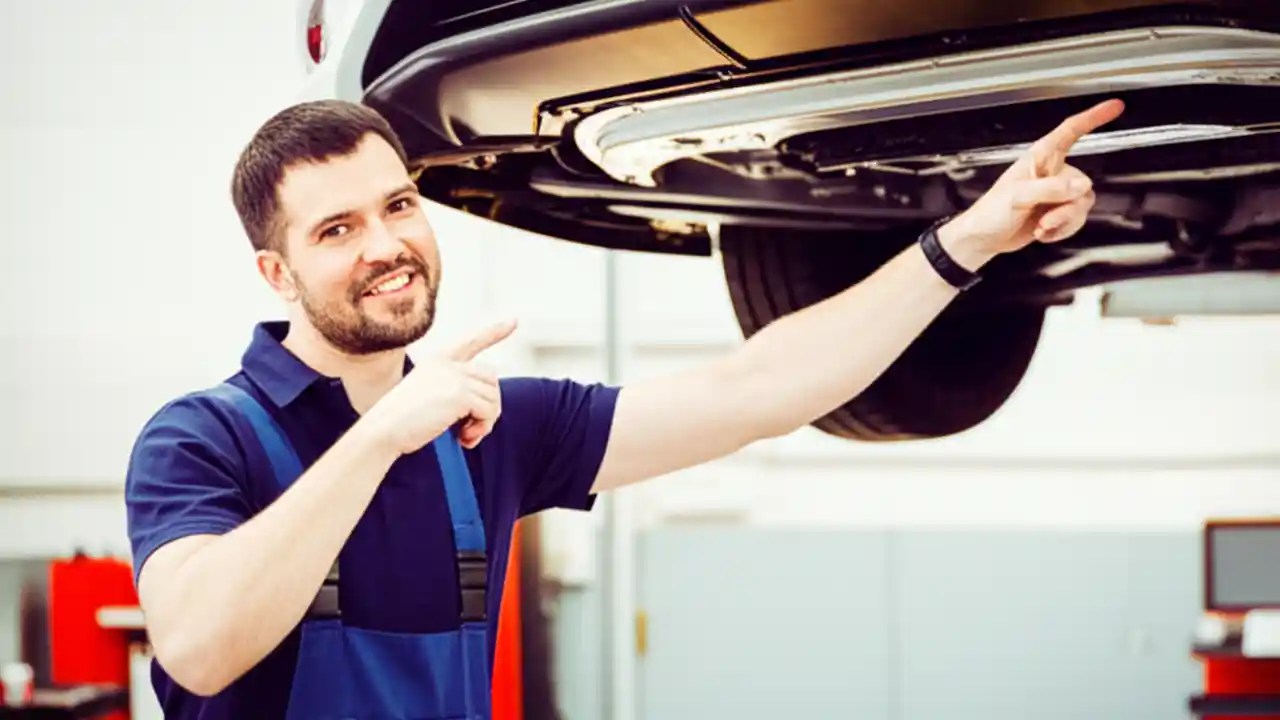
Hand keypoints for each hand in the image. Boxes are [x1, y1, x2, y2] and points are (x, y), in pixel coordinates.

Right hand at [363, 319, 516, 454]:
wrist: (383, 430)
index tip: (514, 321)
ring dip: (485, 421)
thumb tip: (488, 404)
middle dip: (487, 406)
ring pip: (494, 397)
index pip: (472, 342)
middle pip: (491, 379)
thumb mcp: (427, 395)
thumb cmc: (401, 421)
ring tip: (464, 435)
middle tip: (470, 429)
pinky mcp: (460, 394)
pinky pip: (490, 411)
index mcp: (438, 360)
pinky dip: (482, 429)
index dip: (494, 331)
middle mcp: (448, 363)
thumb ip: (454, 390)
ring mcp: (455, 376)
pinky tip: (463, 438)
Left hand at [939, 99, 1125, 265]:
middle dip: (1067, 207)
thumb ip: (1051, 189)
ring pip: (1082, 204)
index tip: (1115, 107)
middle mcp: (1052, 173)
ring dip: (1063, 221)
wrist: (983, 239)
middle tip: (1045, 218)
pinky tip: (1043, 233)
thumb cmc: (990, 212)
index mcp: (1040, 158)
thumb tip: (1081, 186)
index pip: (1071, 130)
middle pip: (1082, 184)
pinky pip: (1076, 220)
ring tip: (1041, 226)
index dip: (1094, 117)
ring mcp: (1055, 194)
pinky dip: (1062, 231)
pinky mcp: (1057, 213)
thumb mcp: (1018, 196)